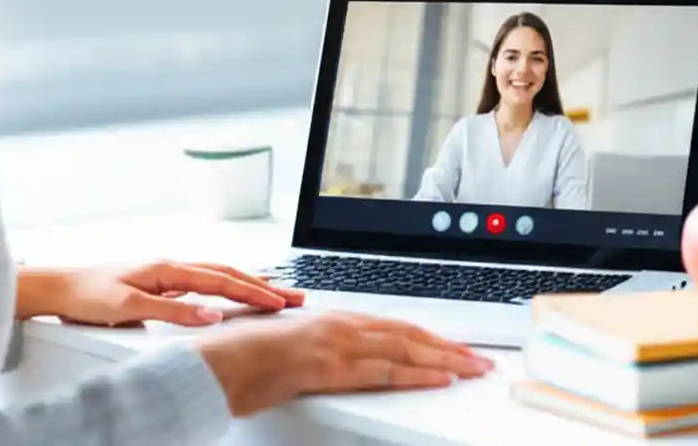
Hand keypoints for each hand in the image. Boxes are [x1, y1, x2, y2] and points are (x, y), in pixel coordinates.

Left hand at [16, 261, 304, 325]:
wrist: (58, 288)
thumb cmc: (87, 296)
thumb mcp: (128, 309)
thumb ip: (172, 313)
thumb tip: (211, 317)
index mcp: (168, 269)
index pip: (222, 281)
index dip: (253, 294)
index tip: (280, 304)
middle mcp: (172, 267)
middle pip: (228, 274)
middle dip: (263, 286)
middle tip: (295, 297)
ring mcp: (168, 275)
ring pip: (219, 276)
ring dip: (249, 285)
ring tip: (276, 294)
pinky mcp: (161, 285)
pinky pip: (205, 284)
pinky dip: (228, 288)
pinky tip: (234, 294)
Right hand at [197, 312, 495, 416]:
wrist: (218, 363)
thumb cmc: (246, 356)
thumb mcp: (295, 346)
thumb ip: (324, 349)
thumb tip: (348, 359)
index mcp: (335, 319)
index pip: (395, 327)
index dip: (429, 337)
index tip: (455, 347)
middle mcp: (341, 325)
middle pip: (408, 335)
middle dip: (449, 347)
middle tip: (479, 359)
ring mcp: (337, 344)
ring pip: (404, 350)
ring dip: (445, 359)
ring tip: (472, 368)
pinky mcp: (330, 366)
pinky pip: (383, 371)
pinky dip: (417, 374)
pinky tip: (440, 378)